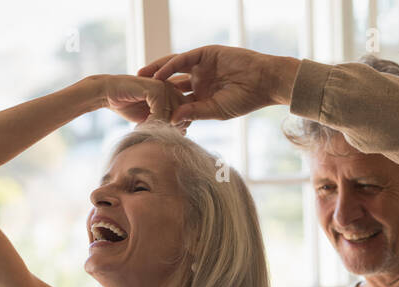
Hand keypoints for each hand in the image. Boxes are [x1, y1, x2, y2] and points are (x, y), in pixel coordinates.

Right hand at [98, 74, 188, 125]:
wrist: (110, 94)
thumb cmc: (130, 106)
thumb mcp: (152, 118)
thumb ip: (168, 122)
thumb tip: (185, 132)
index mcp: (174, 94)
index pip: (187, 116)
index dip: (177, 129)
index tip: (160, 135)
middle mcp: (172, 88)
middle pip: (184, 115)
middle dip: (170, 129)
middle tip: (154, 134)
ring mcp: (165, 86)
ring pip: (174, 114)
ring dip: (160, 127)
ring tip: (145, 131)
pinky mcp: (155, 87)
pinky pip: (161, 110)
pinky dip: (152, 122)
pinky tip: (140, 126)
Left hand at [140, 46, 299, 123]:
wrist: (263, 82)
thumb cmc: (244, 100)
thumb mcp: (216, 110)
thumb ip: (193, 112)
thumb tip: (171, 120)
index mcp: (202, 96)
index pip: (178, 100)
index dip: (162, 106)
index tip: (145, 113)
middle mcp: (199, 80)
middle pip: (171, 83)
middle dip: (153, 87)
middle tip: (134, 92)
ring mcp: (201, 66)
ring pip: (173, 68)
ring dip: (156, 72)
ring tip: (139, 76)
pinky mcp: (206, 54)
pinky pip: (184, 60)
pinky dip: (170, 66)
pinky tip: (158, 74)